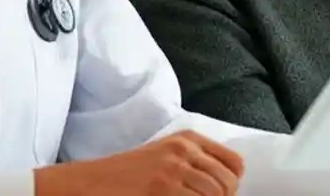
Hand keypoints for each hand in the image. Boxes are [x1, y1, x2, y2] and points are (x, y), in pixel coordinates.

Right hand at [35, 130, 243, 195]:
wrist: (95, 181)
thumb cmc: (130, 173)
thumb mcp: (166, 155)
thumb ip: (195, 162)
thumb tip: (228, 185)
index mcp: (188, 139)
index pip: (235, 163)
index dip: (233, 184)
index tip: (222, 195)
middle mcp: (184, 150)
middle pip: (227, 183)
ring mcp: (174, 169)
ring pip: (215, 195)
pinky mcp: (164, 189)